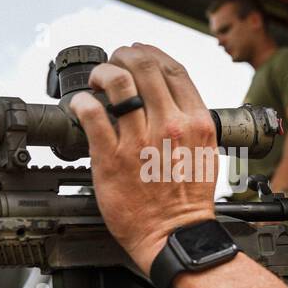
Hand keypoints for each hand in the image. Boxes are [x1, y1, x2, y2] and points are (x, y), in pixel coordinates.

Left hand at [69, 44, 217, 273]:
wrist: (174, 235)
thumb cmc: (187, 201)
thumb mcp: (205, 152)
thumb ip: (190, 123)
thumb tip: (170, 99)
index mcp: (196, 122)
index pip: (173, 69)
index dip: (151, 52)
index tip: (139, 52)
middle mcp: (170, 126)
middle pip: (144, 66)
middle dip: (124, 55)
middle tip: (114, 61)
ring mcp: (140, 141)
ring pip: (117, 82)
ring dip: (102, 72)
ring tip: (96, 80)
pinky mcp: (112, 158)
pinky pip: (92, 114)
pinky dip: (83, 101)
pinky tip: (82, 104)